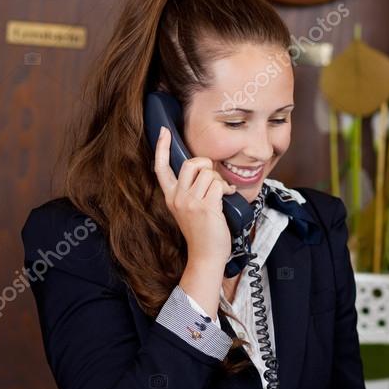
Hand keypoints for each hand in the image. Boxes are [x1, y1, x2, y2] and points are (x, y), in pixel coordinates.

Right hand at [152, 126, 237, 265]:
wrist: (206, 256)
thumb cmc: (201, 232)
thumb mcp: (187, 209)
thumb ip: (190, 190)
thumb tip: (205, 169)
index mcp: (171, 197)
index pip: (161, 168)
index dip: (162, 148)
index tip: (163, 132)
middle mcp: (178, 198)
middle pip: (190, 163)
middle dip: (206, 164)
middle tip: (213, 177)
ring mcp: (190, 202)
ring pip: (209, 173)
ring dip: (220, 180)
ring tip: (221, 193)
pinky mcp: (206, 207)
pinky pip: (218, 184)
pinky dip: (227, 188)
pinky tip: (228, 196)